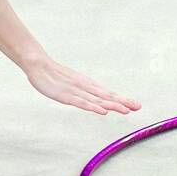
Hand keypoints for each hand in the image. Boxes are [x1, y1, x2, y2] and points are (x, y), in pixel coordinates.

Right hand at [24, 55, 141, 115]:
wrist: (38, 64)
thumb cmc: (55, 75)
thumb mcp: (72, 83)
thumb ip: (83, 91)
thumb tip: (95, 98)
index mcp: (87, 84)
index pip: (108, 93)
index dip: (122, 99)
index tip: (136, 105)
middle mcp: (85, 87)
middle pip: (106, 96)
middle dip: (123, 102)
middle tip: (138, 106)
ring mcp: (76, 91)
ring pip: (97, 100)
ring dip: (112, 105)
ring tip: (125, 110)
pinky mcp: (66, 96)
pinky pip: (81, 103)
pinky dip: (93, 107)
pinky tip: (102, 111)